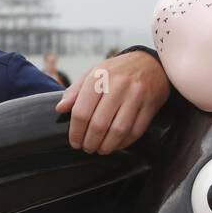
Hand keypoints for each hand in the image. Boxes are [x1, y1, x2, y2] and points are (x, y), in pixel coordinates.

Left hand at [54, 51, 169, 153]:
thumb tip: (60, 108)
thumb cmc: (118, 71)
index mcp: (99, 77)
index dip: (76, 131)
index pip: (81, 111)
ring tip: (100, 149)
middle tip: (87, 148)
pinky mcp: (150, 105)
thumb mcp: (93, 73)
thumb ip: (74, 91)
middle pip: (99, 124)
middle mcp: (118, 85)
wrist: (151, 63)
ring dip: (107, 145)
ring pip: (118, 130)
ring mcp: (136, 96)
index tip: (74, 141)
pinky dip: (124, 142)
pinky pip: (135, 131)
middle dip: (90, 142)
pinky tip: (116, 144)